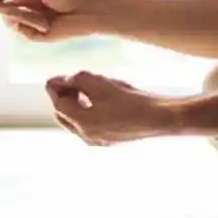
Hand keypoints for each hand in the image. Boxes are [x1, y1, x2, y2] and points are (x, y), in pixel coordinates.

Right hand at [0, 0, 106, 41]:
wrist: (94, 11)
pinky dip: (29, 23)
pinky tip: (44, 22)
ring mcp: (33, 23)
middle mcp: (30, 9)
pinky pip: (22, 30)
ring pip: (10, 20)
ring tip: (41, 11)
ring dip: (19, 14)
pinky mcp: (39, 36)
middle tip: (11, 2)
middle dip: (6, 5)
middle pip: (4, 8)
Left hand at [45, 71, 176, 145]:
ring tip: (83, 90)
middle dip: (63, 98)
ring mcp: (100, 141)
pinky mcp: (112, 140)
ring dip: (76, 106)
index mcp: (82, 123)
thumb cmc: (131, 99)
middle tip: (67, 83)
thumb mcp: (101, 82)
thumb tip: (61, 81)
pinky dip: (88, 113)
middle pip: (64, 116)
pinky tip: (99, 102)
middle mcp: (87, 136)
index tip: (57, 76)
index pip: (59, 104)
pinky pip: (92, 126)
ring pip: (77, 122)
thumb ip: (77, 79)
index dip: (57, 87)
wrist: (160, 118)